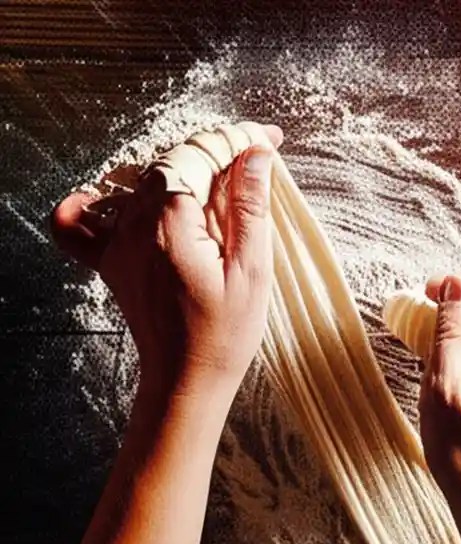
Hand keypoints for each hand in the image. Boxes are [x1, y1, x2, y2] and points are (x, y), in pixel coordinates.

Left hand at [50, 126, 283, 399]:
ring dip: (183, 166)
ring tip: (223, 174)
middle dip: (216, 149)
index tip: (269, 138)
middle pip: (172, 160)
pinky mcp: (109, 258)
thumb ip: (250, 207)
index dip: (236, 138)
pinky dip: (97, 199)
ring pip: (141, 178)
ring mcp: (115, 241)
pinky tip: (122, 196)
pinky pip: (83, 218)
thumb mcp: (252, 269)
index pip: (199, 154)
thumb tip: (255, 155)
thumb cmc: (225, 333)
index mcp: (170, 223)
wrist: (186, 378)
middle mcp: (133, 226)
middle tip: (259, 153)